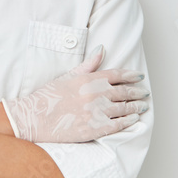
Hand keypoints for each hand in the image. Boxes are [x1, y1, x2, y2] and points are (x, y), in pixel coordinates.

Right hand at [1, 44, 148, 142]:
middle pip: (124, 92)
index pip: (117, 75)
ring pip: (124, 108)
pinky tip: (134, 119)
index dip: (131, 75)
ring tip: (142, 106)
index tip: (139, 77)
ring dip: (136, 106)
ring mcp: (96, 112)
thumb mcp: (67, 76)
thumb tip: (101, 49)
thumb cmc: (47, 97)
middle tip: (144, 93)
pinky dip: (129, 121)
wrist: (33, 118)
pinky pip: (118, 124)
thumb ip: (88, 64)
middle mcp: (95, 94)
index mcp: (89, 79)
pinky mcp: (95, 128)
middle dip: (137, 92)